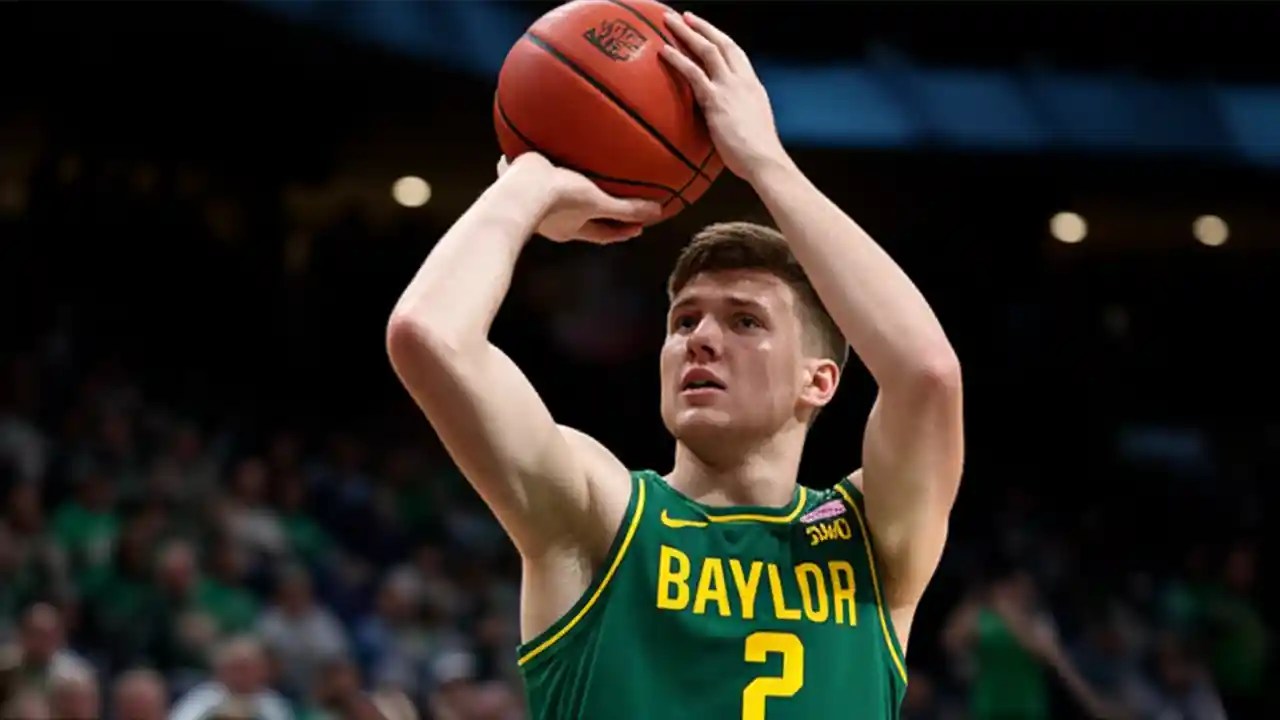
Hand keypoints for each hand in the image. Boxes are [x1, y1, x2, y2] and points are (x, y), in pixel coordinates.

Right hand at [498, 154, 661, 243]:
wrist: (518, 189)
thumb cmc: (559, 199)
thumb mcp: (597, 202)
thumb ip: (625, 208)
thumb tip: (658, 212)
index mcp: (571, 228)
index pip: (602, 233)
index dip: (620, 231)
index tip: (638, 228)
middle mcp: (552, 223)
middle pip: (580, 220)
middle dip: (595, 214)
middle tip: (612, 205)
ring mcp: (532, 206)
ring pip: (555, 202)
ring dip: (568, 193)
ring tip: (578, 178)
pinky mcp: (517, 185)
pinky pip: (533, 177)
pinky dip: (541, 170)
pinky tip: (540, 154)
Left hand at [659, 11, 788, 181]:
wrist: (764, 160)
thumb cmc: (758, 153)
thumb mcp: (752, 125)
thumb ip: (739, 114)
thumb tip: (727, 119)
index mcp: (752, 86)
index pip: (735, 53)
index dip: (719, 38)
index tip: (706, 29)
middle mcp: (742, 80)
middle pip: (721, 43)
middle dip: (702, 26)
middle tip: (684, 16)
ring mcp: (729, 88)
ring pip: (706, 50)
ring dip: (686, 33)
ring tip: (668, 21)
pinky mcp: (716, 100)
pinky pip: (693, 73)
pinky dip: (678, 59)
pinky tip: (664, 50)